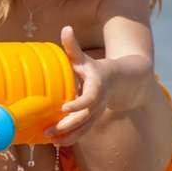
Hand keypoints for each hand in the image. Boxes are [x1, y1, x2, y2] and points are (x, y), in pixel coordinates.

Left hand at [46, 26, 106, 146]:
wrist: (120, 82)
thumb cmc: (96, 68)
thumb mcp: (85, 58)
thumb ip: (73, 46)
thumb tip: (66, 28)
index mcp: (97, 86)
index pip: (90, 98)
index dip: (78, 104)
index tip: (64, 108)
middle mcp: (99, 102)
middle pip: (85, 117)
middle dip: (68, 125)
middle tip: (50, 130)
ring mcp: (97, 113)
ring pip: (84, 128)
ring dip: (68, 135)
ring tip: (51, 139)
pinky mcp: (93, 120)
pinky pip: (83, 132)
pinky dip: (71, 138)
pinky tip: (56, 142)